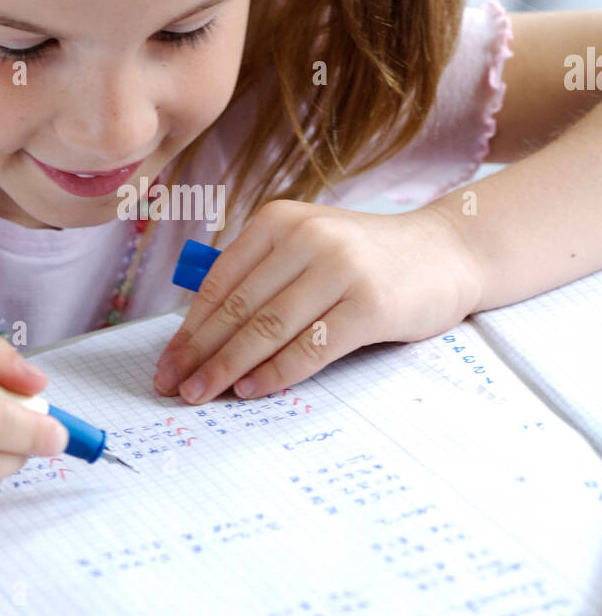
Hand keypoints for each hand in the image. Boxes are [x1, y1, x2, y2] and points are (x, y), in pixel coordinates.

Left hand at [153, 199, 482, 403]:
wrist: (446, 253)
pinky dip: (277, 372)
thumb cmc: (366, 259)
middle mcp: (308, 238)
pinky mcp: (371, 305)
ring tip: (202, 394)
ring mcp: (341, 269)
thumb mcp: (307, 248)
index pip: (221, 282)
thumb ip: (261, 278)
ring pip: (269, 328)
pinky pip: (312, 347)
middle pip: (240, 307)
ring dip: (230, 367)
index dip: (190, 327)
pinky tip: (252, 389)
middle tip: (173, 386)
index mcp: (280, 221)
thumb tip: (201, 335)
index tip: (169, 362)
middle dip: (201, 353)